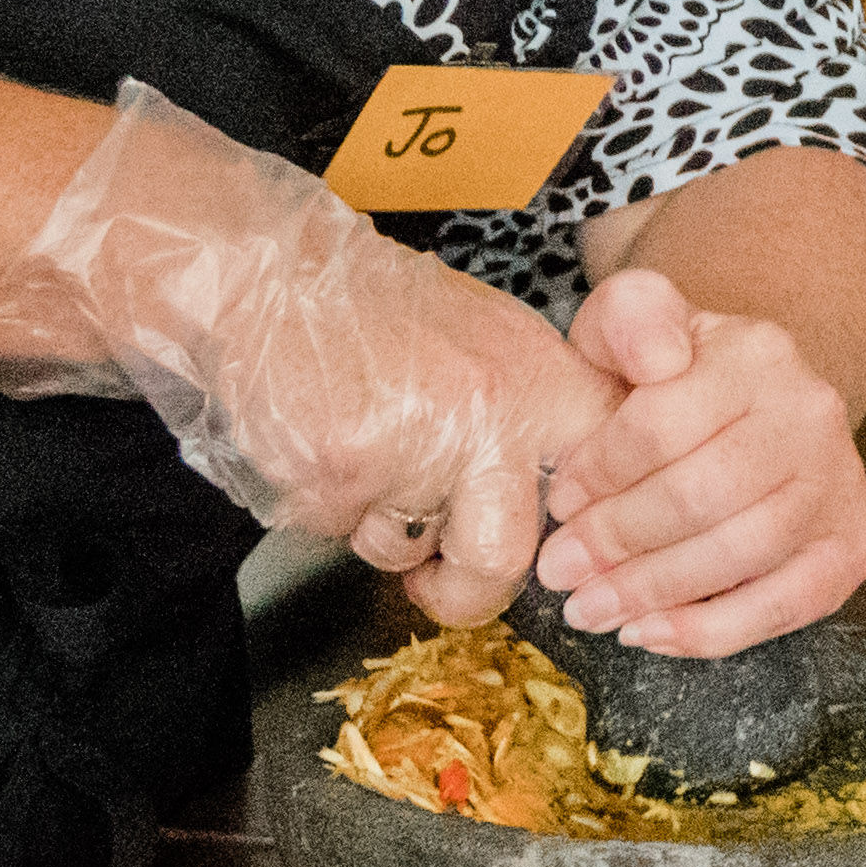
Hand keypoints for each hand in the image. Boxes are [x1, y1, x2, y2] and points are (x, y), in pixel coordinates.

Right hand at [0, 81, 611, 630]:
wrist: (261, 277)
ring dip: (380, 534)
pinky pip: (338, 532)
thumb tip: (560, 491)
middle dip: (466, 589)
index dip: (584, 522)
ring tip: (359, 459)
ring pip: (406, 552)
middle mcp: (489, 412)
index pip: (604, 466)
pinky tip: (313, 447)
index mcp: (537, 375)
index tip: (558, 542)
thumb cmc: (368, 307)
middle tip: (439, 577)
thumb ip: (528, 409)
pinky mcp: (339, 474)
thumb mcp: (481, 335)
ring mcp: (413, 449)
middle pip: (505, 557)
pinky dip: (322, 509)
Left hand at [533, 267, 865, 656]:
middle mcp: (813, 413)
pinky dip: (711, 631)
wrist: (757, 404)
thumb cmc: (677, 376)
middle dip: (617, 542)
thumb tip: (660, 360)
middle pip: (701, 497)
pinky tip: (650, 632)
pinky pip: (785, 605)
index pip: (661, 422)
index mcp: (757, 352)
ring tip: (590, 608)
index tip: (558, 500)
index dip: (598, 473)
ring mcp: (843, 481)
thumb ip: (632, 316)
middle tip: (560, 570)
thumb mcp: (639, 323)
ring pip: (742, 554)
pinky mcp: (856, 543)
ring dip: (653, 592)